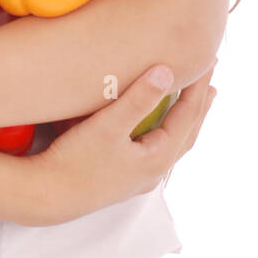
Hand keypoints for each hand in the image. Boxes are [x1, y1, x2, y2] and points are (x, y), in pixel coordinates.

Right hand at [29, 62, 217, 223]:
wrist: (47, 197)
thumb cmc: (74, 161)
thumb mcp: (107, 127)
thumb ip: (137, 99)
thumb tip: (167, 71)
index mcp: (158, 157)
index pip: (189, 114)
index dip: (199, 86)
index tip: (208, 60)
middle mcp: (155, 171)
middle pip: (188, 131)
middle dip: (200, 104)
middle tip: (210, 80)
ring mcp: (140, 178)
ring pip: (173, 145)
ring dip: (185, 121)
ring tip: (194, 103)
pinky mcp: (124, 180)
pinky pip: (157, 152)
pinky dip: (166, 133)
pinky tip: (157, 131)